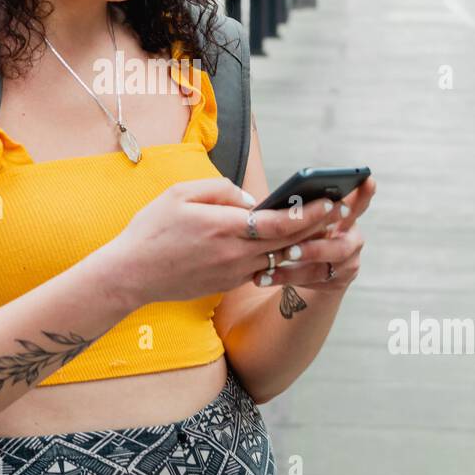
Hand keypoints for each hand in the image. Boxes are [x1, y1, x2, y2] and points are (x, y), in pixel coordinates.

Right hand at [103, 177, 340, 307]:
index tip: (332, 200)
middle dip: (319, 228)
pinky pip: (264, 271)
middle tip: (344, 213)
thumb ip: (220, 190)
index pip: (279, 223)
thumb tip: (252, 201)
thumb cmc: (151, 229)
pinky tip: (297, 249)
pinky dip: (283, 260)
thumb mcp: (180, 193)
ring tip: (330, 232)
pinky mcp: (228, 284)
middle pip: (289, 243)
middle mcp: (235, 256)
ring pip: (280, 260)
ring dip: (307, 247)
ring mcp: (233, 274)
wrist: (130, 275)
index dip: (309, 213)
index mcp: (224, 229)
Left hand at [255, 176, 375, 295]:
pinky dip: (285, 279)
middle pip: (340, 248)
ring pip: (321, 270)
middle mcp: (353, 241)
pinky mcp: (336, 283)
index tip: (367, 180)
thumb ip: (308, 210)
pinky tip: (264, 277)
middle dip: (313, 249)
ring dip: (293, 269)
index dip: (365, 194)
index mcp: (347, 218)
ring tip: (268, 268)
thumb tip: (285, 202)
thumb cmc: (307, 232)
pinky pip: (309, 283)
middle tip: (290, 250)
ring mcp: (347, 265)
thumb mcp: (310, 219)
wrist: (312, 268)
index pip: (359, 204)